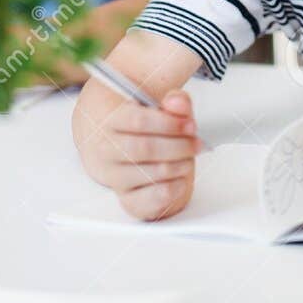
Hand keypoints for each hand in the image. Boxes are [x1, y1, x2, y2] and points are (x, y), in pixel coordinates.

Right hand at [72, 86, 201, 219]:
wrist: (135, 159)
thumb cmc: (151, 133)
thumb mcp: (165, 112)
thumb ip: (176, 103)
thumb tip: (177, 101)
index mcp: (112, 122)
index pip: (138, 121)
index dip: (170, 123)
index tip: (190, 125)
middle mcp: (106, 151)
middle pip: (146, 148)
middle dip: (179, 146)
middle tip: (195, 143)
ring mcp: (115, 178)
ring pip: (153, 173)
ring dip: (180, 164)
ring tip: (188, 158)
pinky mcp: (129, 201)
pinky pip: (158, 196)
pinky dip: (177, 186)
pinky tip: (180, 177)